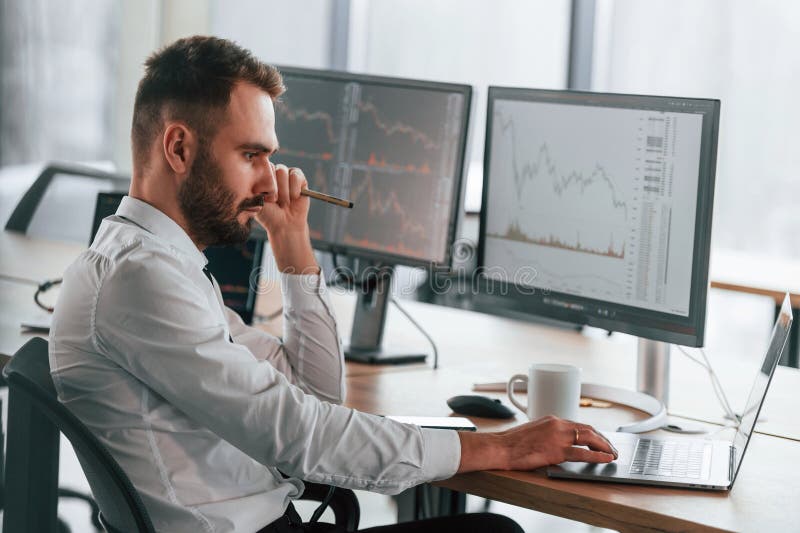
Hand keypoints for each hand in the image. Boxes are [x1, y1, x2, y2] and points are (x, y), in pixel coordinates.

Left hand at [255, 163, 309, 235]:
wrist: (285, 224)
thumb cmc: (268, 214)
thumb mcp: (255, 198)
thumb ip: (253, 182)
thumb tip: (255, 165)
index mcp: (261, 176)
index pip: (260, 167)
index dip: (264, 182)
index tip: (265, 197)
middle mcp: (273, 172)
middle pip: (271, 168)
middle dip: (274, 188)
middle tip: (275, 202)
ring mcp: (286, 174)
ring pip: (282, 171)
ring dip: (284, 191)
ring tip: (284, 202)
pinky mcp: (299, 178)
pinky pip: (296, 175)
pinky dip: (294, 188)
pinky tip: (294, 197)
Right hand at [457, 416, 617, 472]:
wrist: (500, 447)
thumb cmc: (513, 443)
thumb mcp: (534, 431)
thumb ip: (549, 434)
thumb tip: (560, 443)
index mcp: (552, 419)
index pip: (579, 424)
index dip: (594, 433)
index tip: (601, 440)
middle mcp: (557, 424)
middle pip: (588, 429)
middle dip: (603, 439)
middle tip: (612, 448)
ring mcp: (558, 437)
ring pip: (589, 438)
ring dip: (604, 446)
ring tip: (613, 454)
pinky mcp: (556, 451)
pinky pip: (582, 453)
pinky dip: (597, 455)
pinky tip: (606, 458)